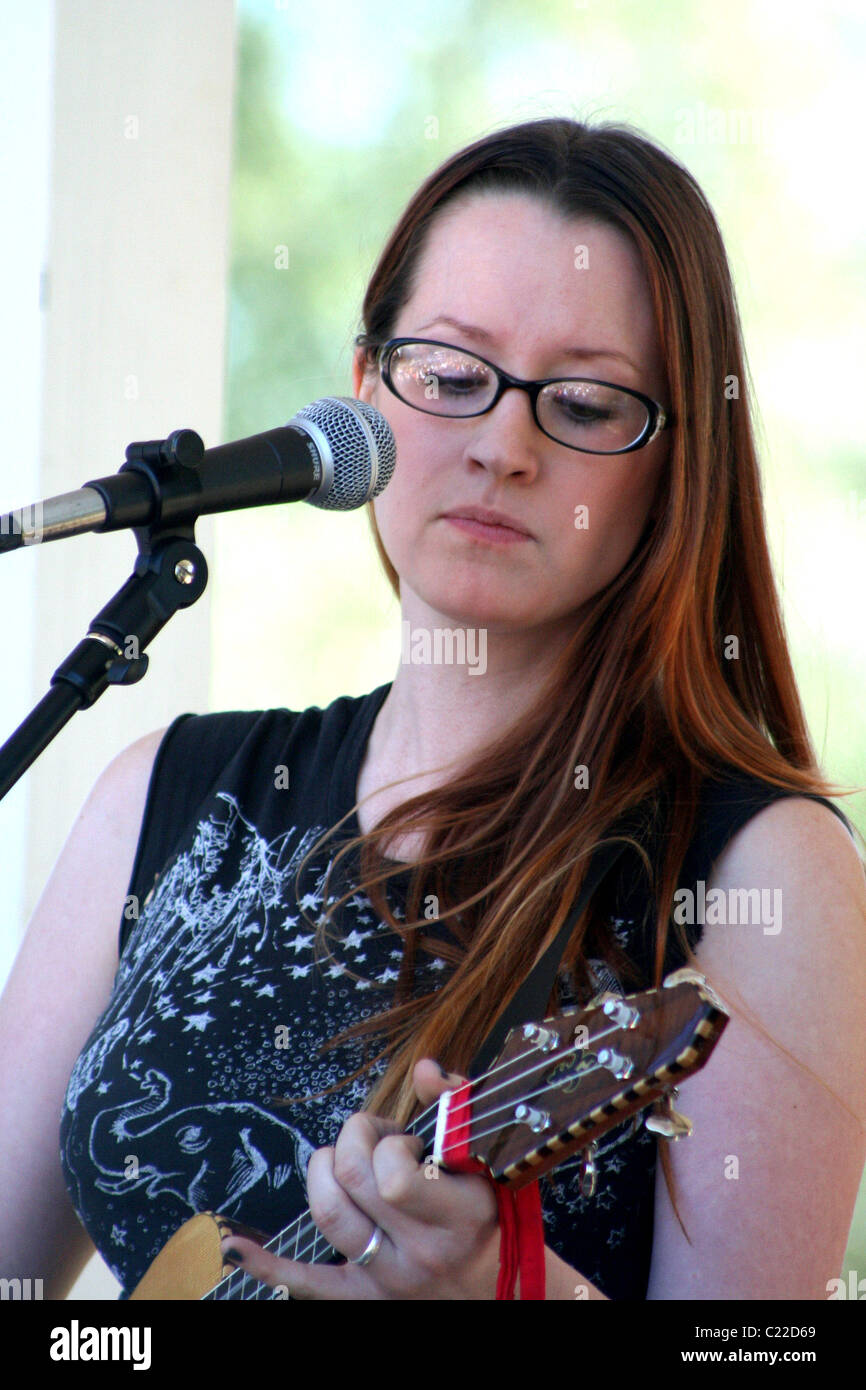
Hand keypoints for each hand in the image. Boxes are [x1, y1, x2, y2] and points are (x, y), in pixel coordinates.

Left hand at [220, 1059, 500, 1298]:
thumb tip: (423, 1068)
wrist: (499, 1288)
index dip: (389, 1145)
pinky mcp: (364, 1298)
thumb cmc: (494, 1214)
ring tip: (341, 1161)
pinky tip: (238, 1245)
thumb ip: (457, 1106)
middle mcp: (418, 1252)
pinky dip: (269, 1265)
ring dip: (322, 1173)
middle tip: (373, 1138)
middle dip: (353, 1140)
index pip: (395, 1176)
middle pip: (352, 1182)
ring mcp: (387, 1278)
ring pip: (328, 1216)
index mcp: (456, 1214)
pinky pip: (309, 1283)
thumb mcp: (489, 1158)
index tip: (405, 1140)